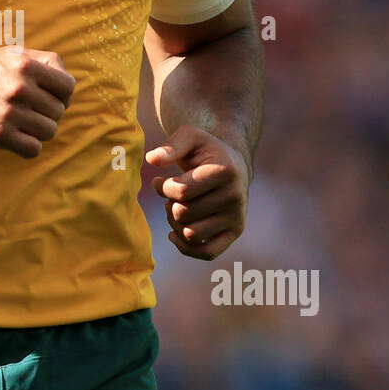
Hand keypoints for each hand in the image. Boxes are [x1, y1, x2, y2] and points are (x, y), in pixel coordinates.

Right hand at [0, 46, 75, 158]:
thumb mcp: (6, 55)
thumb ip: (38, 62)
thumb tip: (68, 84)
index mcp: (23, 64)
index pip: (68, 86)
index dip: (63, 95)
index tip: (51, 100)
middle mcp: (18, 86)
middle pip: (58, 111)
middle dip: (47, 114)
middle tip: (27, 113)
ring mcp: (9, 111)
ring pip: (49, 131)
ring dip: (37, 132)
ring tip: (20, 125)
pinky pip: (34, 148)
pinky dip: (27, 147)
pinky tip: (15, 139)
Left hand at [144, 124, 250, 259]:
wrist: (233, 163)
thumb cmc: (206, 150)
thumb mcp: (189, 136)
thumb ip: (170, 145)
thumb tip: (152, 159)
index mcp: (225, 172)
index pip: (181, 192)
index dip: (163, 188)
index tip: (161, 181)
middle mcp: (235, 196)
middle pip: (183, 214)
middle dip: (169, 204)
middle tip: (172, 195)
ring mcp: (237, 217)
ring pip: (191, 235)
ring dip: (175, 224)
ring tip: (178, 208)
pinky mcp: (235, 232)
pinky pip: (207, 253)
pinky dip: (186, 248)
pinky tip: (175, 233)